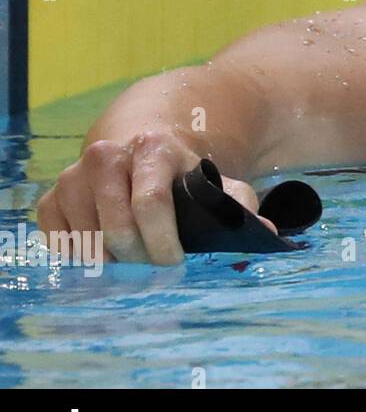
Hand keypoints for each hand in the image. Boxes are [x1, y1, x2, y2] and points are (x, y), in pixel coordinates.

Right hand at [37, 130, 274, 264]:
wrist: (142, 149)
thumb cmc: (184, 178)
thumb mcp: (217, 183)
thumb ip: (240, 204)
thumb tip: (267, 233)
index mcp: (153, 147)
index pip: (150, 202)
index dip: (162, 241)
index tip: (175, 260)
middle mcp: (107, 154)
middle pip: (115, 225)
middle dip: (138, 255)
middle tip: (154, 263)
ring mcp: (73, 174)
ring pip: (86, 236)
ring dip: (111, 258)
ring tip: (133, 255)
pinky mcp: (53, 195)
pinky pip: (60, 238)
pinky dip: (82, 254)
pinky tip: (105, 250)